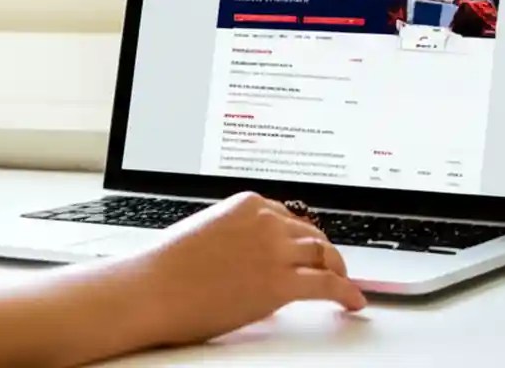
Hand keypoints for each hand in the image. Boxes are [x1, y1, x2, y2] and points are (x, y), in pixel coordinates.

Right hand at [129, 192, 365, 347]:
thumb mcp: (204, 232)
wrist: (152, 288)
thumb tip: (250, 257)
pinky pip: (328, 285)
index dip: (301, 236)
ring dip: (338, 270)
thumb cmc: (165, 265)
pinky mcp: (281, 282)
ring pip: (324, 255)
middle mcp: (266, 221)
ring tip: (344, 283)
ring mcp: (276, 250)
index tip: (307, 247)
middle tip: (330, 266)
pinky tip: (352, 301)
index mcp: (247, 204)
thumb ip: (235, 236)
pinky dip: (347, 292)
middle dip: (323, 252)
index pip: (288, 216)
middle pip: (311, 234)